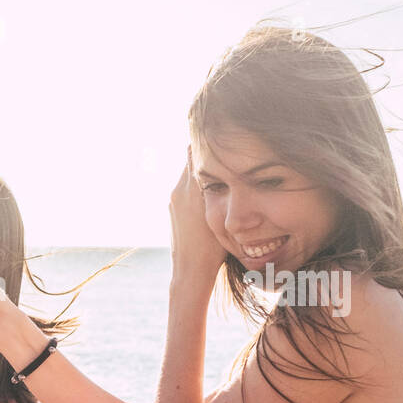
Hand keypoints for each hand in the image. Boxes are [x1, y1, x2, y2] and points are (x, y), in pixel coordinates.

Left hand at [169, 147, 226, 289]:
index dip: (207, 141)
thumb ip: (224, 187)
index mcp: (192, 189)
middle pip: (191, 159)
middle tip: (224, 146)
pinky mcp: (171, 208)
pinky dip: (196, 184)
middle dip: (206, 154)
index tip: (221, 132)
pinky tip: (210, 190)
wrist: (191, 269)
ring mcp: (172, 200)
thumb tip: (231, 166)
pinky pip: (184, 187)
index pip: (195, 151)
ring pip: (187, 174)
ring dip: (202, 170)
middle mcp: (178, 191)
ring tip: (220, 168)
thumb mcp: (224, 213)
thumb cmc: (213, 246)